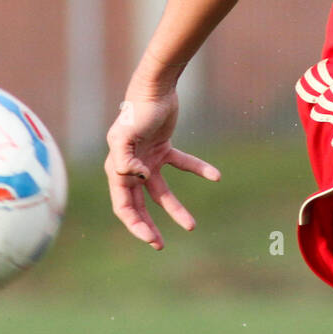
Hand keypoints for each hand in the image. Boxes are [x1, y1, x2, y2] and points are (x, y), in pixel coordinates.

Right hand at [105, 89, 219, 249]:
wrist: (155, 87)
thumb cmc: (137, 111)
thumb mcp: (124, 134)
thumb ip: (125, 158)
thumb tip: (137, 179)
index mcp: (117, 169)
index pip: (123, 205)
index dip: (134, 224)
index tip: (150, 238)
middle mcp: (131, 167)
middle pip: (139, 205)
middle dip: (148, 227)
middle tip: (160, 245)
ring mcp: (147, 159)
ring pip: (161, 192)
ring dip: (174, 209)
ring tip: (191, 226)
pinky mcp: (164, 148)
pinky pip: (182, 165)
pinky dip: (198, 169)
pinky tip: (215, 175)